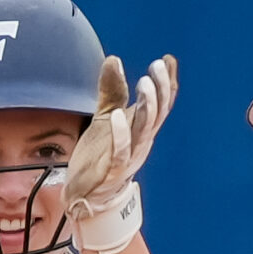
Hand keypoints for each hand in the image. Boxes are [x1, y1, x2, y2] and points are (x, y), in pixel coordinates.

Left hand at [63, 55, 177, 253]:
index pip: (160, 105)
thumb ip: (112, 91)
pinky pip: (120, 151)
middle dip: (159, 90)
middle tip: (156, 67)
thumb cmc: (99, 156)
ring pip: (144, 130)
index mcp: (141, 130)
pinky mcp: (112, 170)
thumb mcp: (106, 117)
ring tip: (144, 84)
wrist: (85, 194)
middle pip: (156, 114)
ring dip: (146, 107)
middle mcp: (140, 143)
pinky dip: (121, 134)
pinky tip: (118, 115)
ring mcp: (129, 157)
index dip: (166, 84)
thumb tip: (114, 60)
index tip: (167, 60)